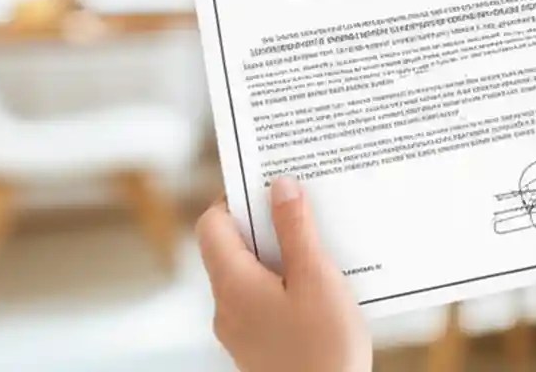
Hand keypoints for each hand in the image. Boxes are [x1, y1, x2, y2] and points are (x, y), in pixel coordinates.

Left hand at [196, 178, 370, 371]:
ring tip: (322, 246)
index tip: (269, 185)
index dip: (235, 199)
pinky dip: (286, 283)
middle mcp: (227, 307)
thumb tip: (280, 186)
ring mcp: (240, 330)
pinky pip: (263, 300)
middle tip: (304, 208)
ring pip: (251, 274)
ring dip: (281, 254)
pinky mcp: (258, 346)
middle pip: (232, 248)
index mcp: (233, 284)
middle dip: (267, 224)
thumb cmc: (324, 349)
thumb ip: (296, 230)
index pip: (211, 225)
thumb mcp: (317, 279)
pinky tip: (321, 286)